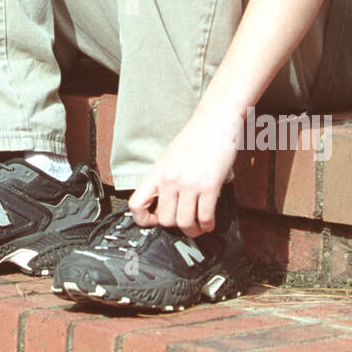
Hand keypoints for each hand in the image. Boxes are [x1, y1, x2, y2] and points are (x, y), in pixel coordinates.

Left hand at [128, 109, 237, 236]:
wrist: (215, 122)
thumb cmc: (194, 138)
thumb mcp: (169, 158)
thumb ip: (164, 179)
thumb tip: (163, 202)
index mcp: (157, 173)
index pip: (136, 205)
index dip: (144, 220)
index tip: (155, 220)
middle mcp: (170, 180)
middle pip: (166, 220)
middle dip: (176, 226)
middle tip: (185, 221)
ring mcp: (189, 184)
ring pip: (185, 223)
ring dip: (193, 230)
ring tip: (198, 225)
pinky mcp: (209, 186)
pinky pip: (205, 218)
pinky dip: (208, 225)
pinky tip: (209, 221)